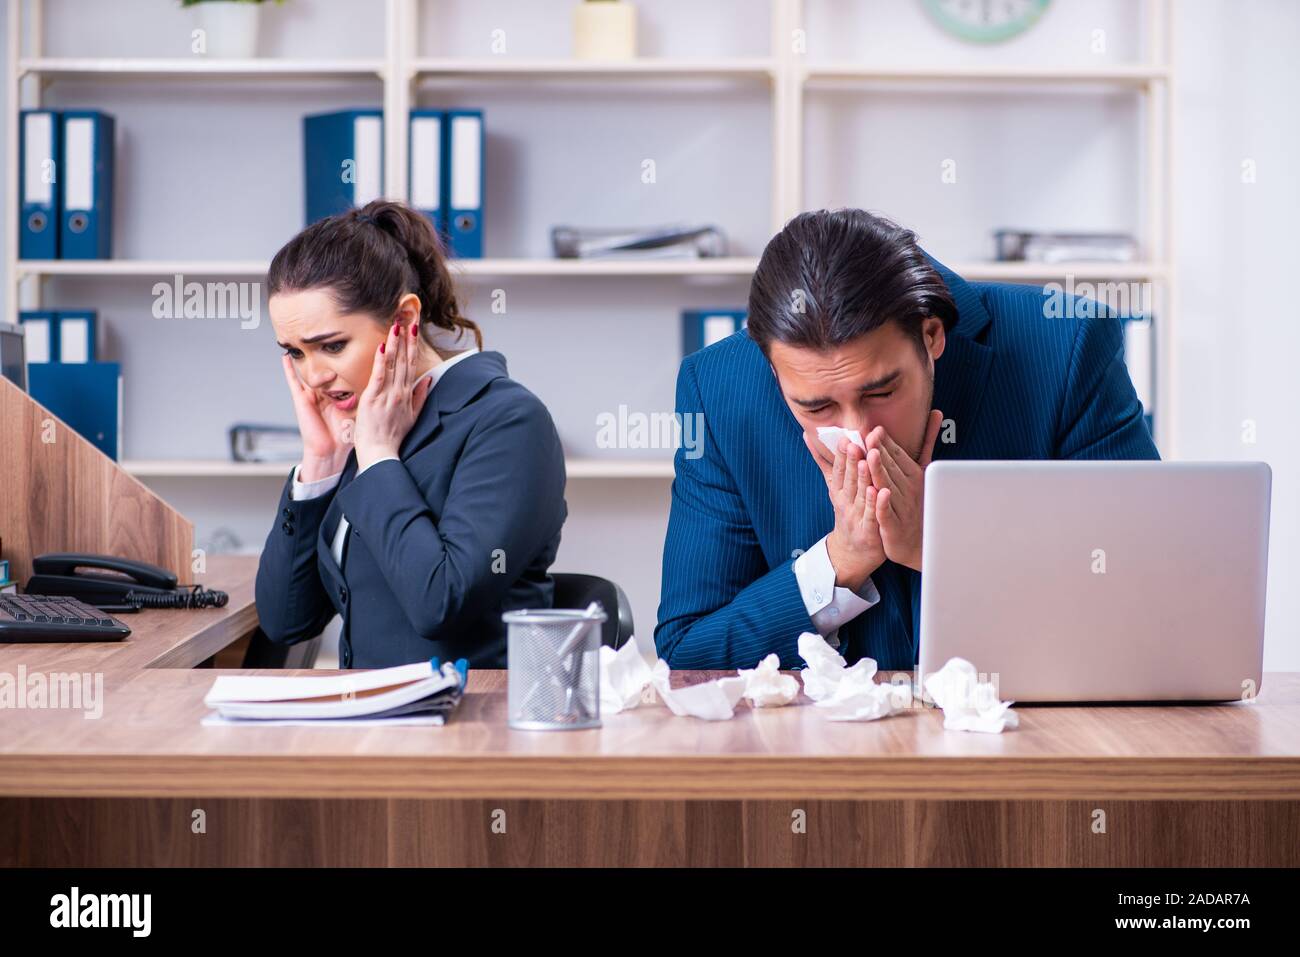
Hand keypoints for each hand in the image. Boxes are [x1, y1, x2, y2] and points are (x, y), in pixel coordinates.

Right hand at [282, 353, 353, 481]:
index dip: (347, 363)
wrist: (331, 451)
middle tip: (340, 348)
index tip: (354, 352)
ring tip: (319, 354)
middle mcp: (324, 393)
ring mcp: (311, 395)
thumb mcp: (358, 410)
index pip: (341, 374)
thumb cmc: (345, 435)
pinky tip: (285, 357)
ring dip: (316, 364)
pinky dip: (288, 370)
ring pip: (313, 374)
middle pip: (327, 371)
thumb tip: (379, 379)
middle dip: (331, 360)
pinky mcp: (300, 400)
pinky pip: (292, 382)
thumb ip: (363, 395)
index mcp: (338, 395)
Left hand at [353, 320, 434, 471]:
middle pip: (405, 361)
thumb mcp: (412, 416)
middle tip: (409, 319)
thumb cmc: (394, 436)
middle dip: (407, 339)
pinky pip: (379, 376)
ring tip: (397, 326)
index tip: (415, 330)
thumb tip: (429, 379)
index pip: (412, 365)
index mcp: (408, 395)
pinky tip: (383, 347)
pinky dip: (382, 361)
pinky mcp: (373, 399)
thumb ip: (420, 396)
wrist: (381, 452)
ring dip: (395, 344)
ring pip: (393, 365)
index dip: (413, 346)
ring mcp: (387, 395)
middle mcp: (399, 392)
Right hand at [803, 433, 885, 591]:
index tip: (844, 439)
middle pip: (848, 480)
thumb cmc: (847, 513)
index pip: (838, 471)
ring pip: (860, 495)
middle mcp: (845, 503)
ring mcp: (857, 517)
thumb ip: (825, 462)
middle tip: (853, 445)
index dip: (841, 456)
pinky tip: (880, 492)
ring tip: (865, 463)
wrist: (852, 553)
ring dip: (862, 479)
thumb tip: (808, 435)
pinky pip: (873, 516)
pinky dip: (875, 504)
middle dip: (850, 462)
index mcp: (838, 491)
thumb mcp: (834, 487)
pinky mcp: (869, 531)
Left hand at [863, 410, 942, 572]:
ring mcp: (902, 508)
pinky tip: (880, 494)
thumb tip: (936, 413)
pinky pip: (888, 513)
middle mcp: (909, 489)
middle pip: (891, 467)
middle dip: (881, 451)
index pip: (897, 455)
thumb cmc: (919, 502)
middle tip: (870, 435)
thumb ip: (926, 442)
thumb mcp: (924, 470)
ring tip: (872, 456)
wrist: (921, 543)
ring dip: (880, 472)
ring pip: (888, 487)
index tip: (875, 428)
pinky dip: (884, 504)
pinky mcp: (894, 526)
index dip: (886, 442)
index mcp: (913, 475)